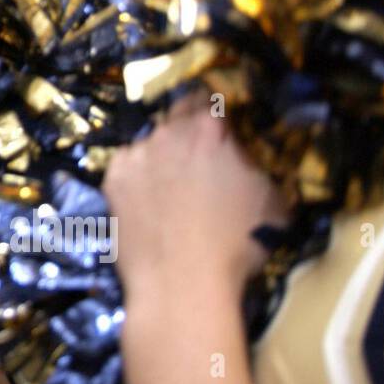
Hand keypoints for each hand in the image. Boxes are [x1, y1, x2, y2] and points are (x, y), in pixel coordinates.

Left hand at [104, 98, 289, 302]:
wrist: (182, 282)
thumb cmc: (237, 244)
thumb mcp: (271, 200)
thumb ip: (254, 166)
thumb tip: (245, 158)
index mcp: (209, 131)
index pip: (207, 101)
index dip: (210, 112)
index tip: (213, 125)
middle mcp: (168, 133)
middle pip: (175, 119)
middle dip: (184, 134)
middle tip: (193, 160)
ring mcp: (136, 154)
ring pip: (148, 145)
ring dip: (159, 158)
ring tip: (168, 190)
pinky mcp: (112, 178)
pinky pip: (126, 168)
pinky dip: (135, 178)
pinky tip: (146, 203)